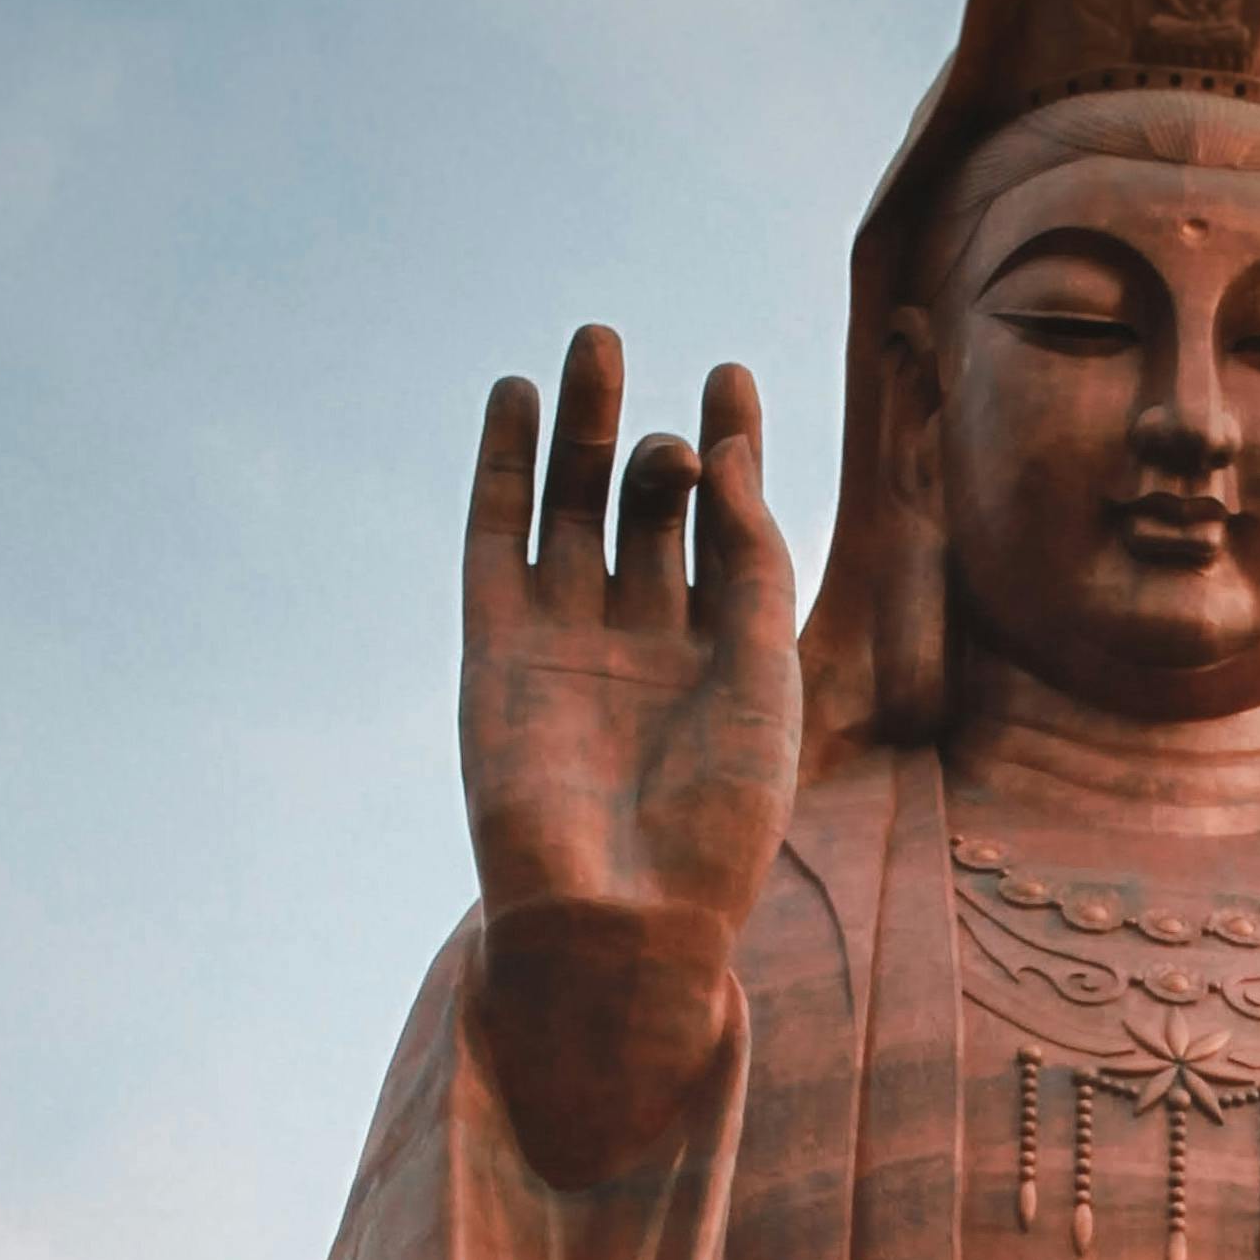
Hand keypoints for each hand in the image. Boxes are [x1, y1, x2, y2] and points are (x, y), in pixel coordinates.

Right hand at [462, 326, 800, 1183]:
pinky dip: (501, 471)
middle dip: (652, 438)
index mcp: (721, 656)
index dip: (731, 449)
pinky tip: (514, 400)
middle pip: (646, 511)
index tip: (733, 375)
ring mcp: (567, 643)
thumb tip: (724, 450)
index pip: (726, 526)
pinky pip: (494, 544)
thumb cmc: (716, 819)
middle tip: (659, 366)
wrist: (625, 916)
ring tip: (595, 342)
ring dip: (582, 429)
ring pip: (572, 511)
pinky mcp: (497, 651)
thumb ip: (751, 560)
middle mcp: (643, 642)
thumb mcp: (765, 674)